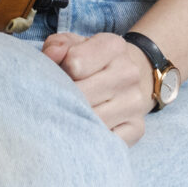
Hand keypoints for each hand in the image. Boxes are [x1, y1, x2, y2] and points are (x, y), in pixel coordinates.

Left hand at [41, 30, 155, 143]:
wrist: (126, 79)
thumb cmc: (90, 62)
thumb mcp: (74, 45)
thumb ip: (58, 45)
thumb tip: (50, 55)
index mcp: (113, 47)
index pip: (74, 63)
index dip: (58, 72)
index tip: (59, 75)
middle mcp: (129, 73)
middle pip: (81, 95)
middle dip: (61, 101)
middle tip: (52, 103)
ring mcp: (135, 102)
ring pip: (92, 120)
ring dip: (72, 121)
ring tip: (64, 117)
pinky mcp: (137, 128)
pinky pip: (105, 141)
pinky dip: (89, 141)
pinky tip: (82, 131)